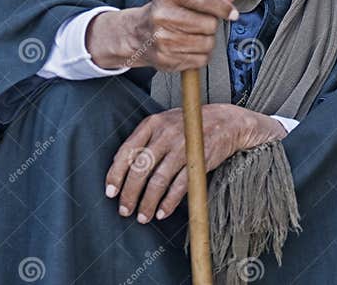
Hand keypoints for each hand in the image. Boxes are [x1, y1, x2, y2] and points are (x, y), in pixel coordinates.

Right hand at [87, 0, 239, 71]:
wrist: (138, 34)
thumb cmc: (165, 10)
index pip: (202, 0)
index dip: (222, 7)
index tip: (232, 12)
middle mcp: (162, 17)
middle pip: (209, 24)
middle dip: (211, 23)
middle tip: (200, 21)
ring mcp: (163, 41)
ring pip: (207, 43)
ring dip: (206, 39)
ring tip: (193, 34)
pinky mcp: (167, 60)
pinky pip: (201, 59)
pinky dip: (201, 54)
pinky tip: (189, 46)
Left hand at [104, 104, 286, 223]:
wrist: (226, 121)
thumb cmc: (188, 124)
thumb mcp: (164, 122)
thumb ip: (144, 140)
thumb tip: (119, 166)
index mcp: (153, 123)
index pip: (127, 150)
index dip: (116, 174)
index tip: (110, 192)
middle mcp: (165, 133)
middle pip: (141, 169)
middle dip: (130, 194)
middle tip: (124, 210)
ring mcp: (182, 147)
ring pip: (158, 181)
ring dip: (147, 203)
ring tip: (142, 216)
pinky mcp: (198, 161)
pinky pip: (179, 187)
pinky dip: (168, 203)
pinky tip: (161, 212)